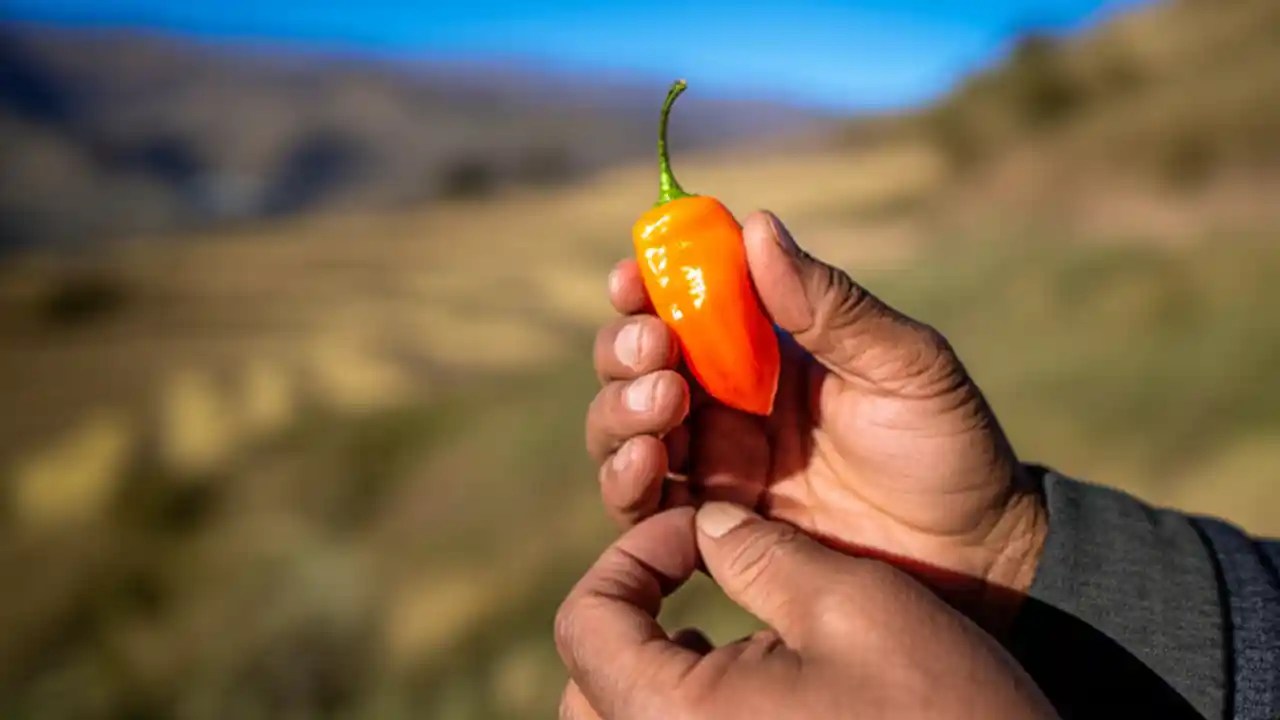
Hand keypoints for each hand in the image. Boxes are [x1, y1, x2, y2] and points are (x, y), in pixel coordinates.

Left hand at [555, 505, 1057, 719]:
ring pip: (622, 714)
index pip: (585, 622)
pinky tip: (747, 671)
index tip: (697, 531)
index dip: (633, 556)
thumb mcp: (851, 603)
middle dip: (630, 608)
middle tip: (695, 569)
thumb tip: (707, 523)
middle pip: (589, 677)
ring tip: (717, 620)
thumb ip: (758, 551)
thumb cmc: (941, 709)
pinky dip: (683, 699)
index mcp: (675, 718)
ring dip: (650, 658)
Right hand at [586, 211, 1045, 624]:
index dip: (646, 283)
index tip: (632, 279)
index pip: (683, 301)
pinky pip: (641, 506)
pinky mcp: (710, 529)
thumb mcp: (902, 363)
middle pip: (634, 363)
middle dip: (625, 349)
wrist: (971, 554)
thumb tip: (758, 226)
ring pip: (621, 429)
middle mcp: (725, 401)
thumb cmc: (947, 445)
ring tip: (663, 409)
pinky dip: (624, 483)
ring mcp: (713, 465)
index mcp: (765, 348)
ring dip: (619, 410)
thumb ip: (829, 305)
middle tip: (659, 352)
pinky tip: (649, 469)